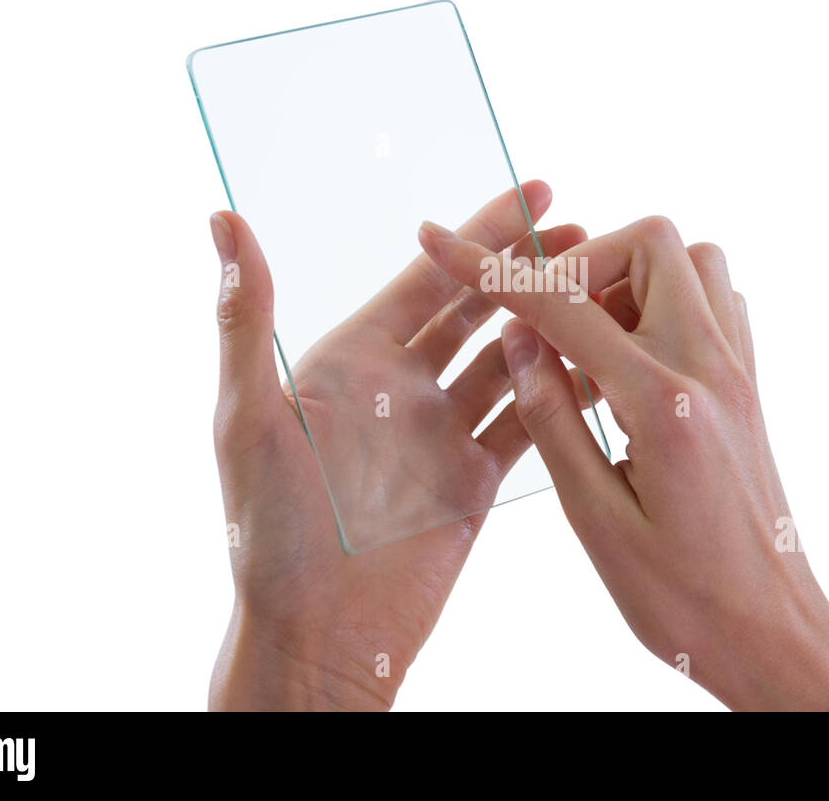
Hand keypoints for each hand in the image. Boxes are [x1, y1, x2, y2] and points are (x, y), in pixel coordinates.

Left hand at [208, 181, 584, 709]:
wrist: (318, 635)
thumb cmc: (269, 532)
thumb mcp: (250, 418)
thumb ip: (246, 318)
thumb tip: (222, 218)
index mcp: (350, 360)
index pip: (426, 279)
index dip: (480, 234)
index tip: (534, 192)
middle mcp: (400, 388)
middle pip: (477, 309)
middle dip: (527, 268)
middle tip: (587, 229)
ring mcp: (440, 433)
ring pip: (509, 359)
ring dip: (551, 322)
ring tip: (607, 287)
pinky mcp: (474, 478)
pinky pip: (527, 420)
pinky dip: (562, 390)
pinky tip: (602, 362)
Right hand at [418, 215, 828, 709]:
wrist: (772, 634)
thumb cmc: (684, 599)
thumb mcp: (594, 520)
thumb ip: (552, 418)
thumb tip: (520, 337)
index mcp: (665, 406)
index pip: (565, 308)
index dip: (493, 270)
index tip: (443, 242)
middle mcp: (713, 370)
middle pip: (651, 245)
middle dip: (581, 264)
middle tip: (546, 324)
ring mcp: (741, 373)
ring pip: (692, 263)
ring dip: (628, 279)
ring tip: (589, 342)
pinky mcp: (750, 387)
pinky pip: (716, 303)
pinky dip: (666, 303)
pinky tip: (630, 357)